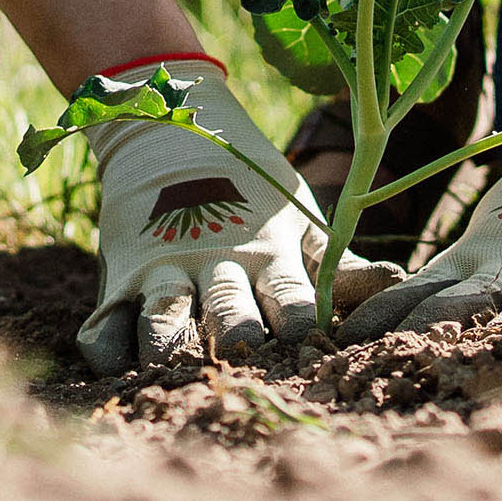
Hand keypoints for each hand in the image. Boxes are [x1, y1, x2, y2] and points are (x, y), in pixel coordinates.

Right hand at [80, 57, 388, 370]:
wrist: (171, 128)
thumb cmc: (252, 191)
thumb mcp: (299, 218)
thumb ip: (339, 263)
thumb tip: (398, 282)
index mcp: (267, 255)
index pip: (290, 300)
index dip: (300, 326)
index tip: (309, 350)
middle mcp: (214, 266)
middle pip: (227, 312)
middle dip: (236, 338)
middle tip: (242, 361)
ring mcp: (162, 273)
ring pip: (163, 319)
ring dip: (168, 347)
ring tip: (171, 372)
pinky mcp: (118, 278)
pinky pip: (102, 326)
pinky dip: (105, 351)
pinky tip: (113, 371)